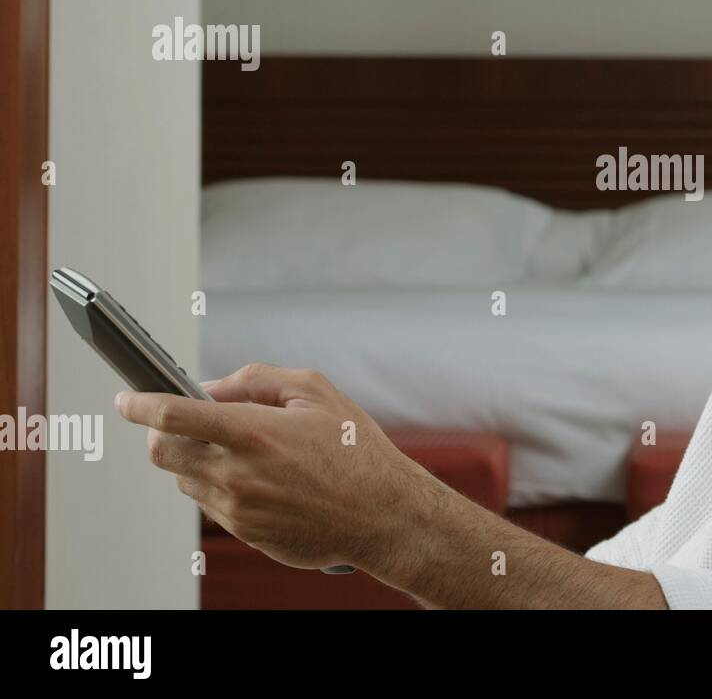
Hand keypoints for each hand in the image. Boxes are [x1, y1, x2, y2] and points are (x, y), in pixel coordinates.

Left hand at [114, 363, 430, 572]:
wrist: (382, 515)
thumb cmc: (355, 449)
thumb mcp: (315, 392)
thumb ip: (256, 381)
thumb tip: (210, 389)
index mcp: (252, 432)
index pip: (171, 416)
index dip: (139, 404)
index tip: (125, 400)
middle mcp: (236, 473)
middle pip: (161, 453)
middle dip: (160, 434)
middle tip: (182, 423)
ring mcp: (237, 509)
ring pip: (184, 481)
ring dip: (196, 461)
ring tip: (242, 451)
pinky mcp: (245, 533)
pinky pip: (212, 505)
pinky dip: (221, 486)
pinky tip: (261, 478)